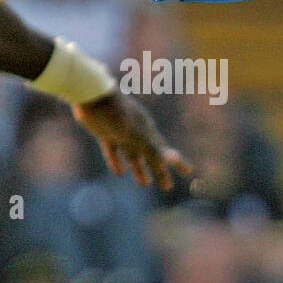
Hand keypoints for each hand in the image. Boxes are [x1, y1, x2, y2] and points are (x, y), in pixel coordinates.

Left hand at [72, 90, 192, 190]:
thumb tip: (174, 159)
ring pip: (134, 156)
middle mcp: (139, 133)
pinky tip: (119, 173)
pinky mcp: (106, 132)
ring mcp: (122, 133)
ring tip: (145, 184)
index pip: (166, 153)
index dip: (178, 164)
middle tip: (167, 187)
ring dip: (140, 170)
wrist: (93, 95)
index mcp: (149, 132)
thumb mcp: (138, 135)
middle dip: (160, 172)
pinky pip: (114, 151)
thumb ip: (154, 148)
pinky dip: (117, 162)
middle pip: (152, 157)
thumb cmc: (119, 114)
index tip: (189, 172)